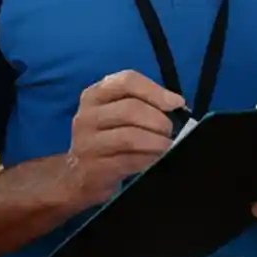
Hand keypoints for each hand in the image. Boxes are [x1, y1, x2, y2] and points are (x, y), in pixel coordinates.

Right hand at [64, 70, 184, 207]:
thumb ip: (140, 102)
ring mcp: (87, 143)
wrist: (80, 175)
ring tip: (166, 146)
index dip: (155, 90)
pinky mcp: (94, 168)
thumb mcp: (115, 113)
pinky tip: (156, 159)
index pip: (126, 81)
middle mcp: (86, 116)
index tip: (176, 102)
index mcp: (94, 95)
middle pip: (130, 109)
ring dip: (157, 141)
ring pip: (130, 137)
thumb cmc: (108, 138)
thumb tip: (175, 102)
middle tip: (170, 131)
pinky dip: (149, 159)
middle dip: (159, 120)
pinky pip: (129, 161)